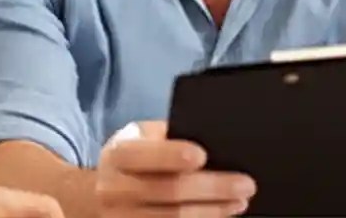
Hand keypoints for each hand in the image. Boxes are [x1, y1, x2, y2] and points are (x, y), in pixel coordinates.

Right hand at [97, 120, 255, 217]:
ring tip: (239, 202)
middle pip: (167, 191)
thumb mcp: (141, 139)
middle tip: (245, 184)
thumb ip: (168, 136)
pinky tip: (219, 216)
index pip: (143, 155)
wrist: (100, 194)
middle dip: (211, 188)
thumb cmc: (134, 160)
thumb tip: (212, 140)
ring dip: (212, 211)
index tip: (202, 155)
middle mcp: (114, 189)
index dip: (171, 155)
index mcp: (117, 154)